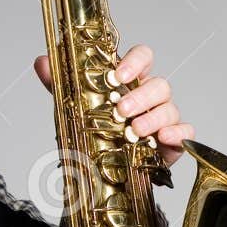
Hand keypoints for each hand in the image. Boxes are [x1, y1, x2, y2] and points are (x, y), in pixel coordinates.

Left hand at [33, 42, 195, 165]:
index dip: (135, 61)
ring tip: (133, 131)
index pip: (143, 57)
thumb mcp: (74, 106)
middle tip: (120, 110)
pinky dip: (177, 134)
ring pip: (170, 108)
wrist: (106, 169)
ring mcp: (163, 118)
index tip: (117, 75)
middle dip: (140, 96)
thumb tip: (41, 61)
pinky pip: (185, 131)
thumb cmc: (97, 131)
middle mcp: (150, 97)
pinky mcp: (172, 140)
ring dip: (153, 118)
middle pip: (159, 84)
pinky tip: (163, 139)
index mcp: (131, 81)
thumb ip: (59, 84)